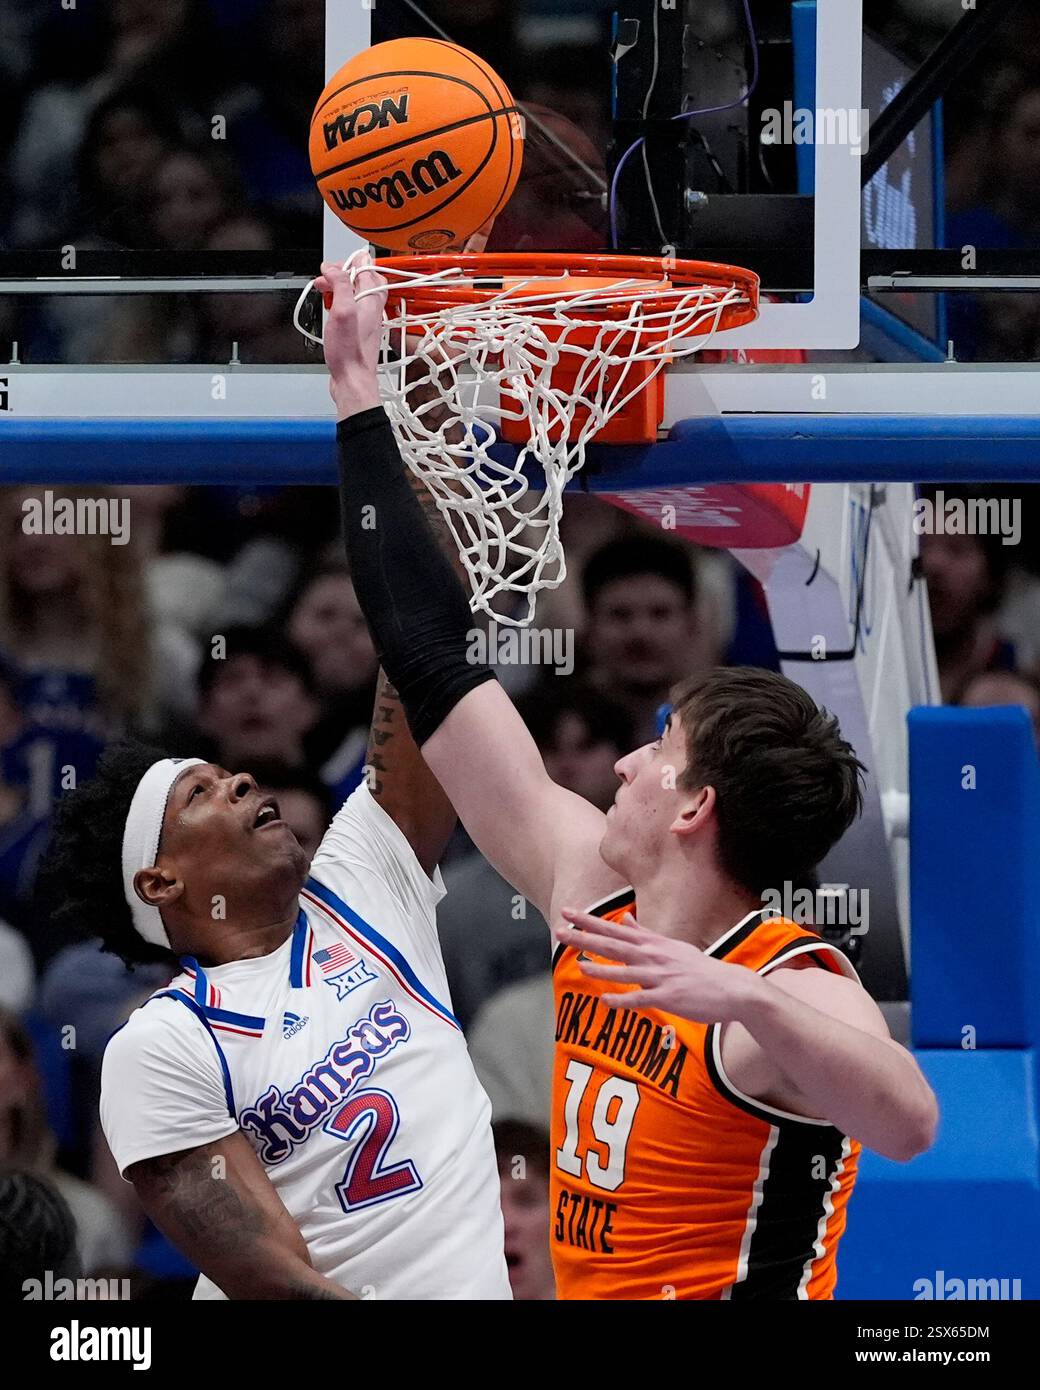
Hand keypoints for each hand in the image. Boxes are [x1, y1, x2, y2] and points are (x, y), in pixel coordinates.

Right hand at [314, 252, 387, 418]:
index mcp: (372, 300)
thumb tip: (334, 268)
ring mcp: (367, 320)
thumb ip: (342, 284)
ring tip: (324, 291)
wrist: (353, 380)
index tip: (330, 269)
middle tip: (324, 279)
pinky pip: (352, 308)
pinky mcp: (360, 331)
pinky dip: (340, 303)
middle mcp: (373, 308)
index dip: (346, 264)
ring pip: (356, 294)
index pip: (366, 268)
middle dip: (341, 274)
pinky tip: (331, 309)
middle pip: (361, 280)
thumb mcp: (342, 310)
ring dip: (339, 288)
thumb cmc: (349, 352)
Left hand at [554, 909, 761, 1021]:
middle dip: (586, 938)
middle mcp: (655, 956)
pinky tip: (605, 1000)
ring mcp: (662, 976)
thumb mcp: (671, 945)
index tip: (568, 913)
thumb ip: (645, 933)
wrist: (733, 988)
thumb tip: (625, 917)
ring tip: (579, 965)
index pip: (616, 929)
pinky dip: (623, 1000)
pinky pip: (642, 999)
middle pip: (615, 945)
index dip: (590, 921)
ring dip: (601, 969)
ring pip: (626, 971)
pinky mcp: (669, 997)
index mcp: (654, 943)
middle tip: (561, 931)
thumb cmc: (699, 968)